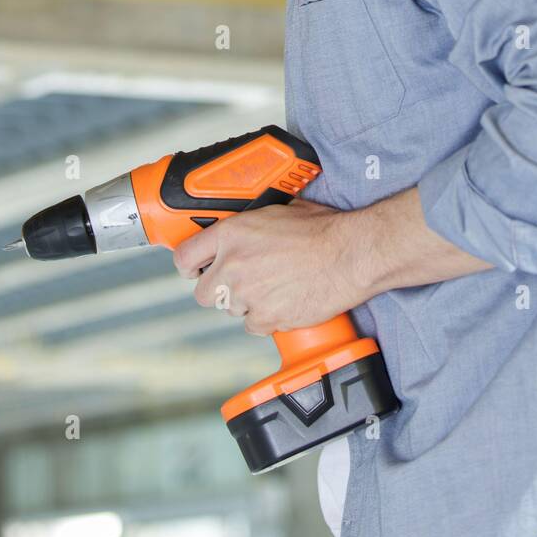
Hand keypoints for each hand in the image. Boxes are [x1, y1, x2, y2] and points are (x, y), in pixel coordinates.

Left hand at [173, 198, 359, 335]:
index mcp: (233, 233)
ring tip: (274, 287)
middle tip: (241, 282)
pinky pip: (254, 325)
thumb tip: (240, 229)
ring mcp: (248, 294)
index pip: (185, 257)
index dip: (189, 266)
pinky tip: (284, 301)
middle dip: (219, 289)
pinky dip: (266, 318)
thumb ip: (250, 224)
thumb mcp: (278, 211)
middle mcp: (233, 265)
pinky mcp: (266, 318)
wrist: (350, 254)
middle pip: (203, 293)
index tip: (195, 270)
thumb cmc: (323, 229)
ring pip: (231, 310)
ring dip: (247, 302)